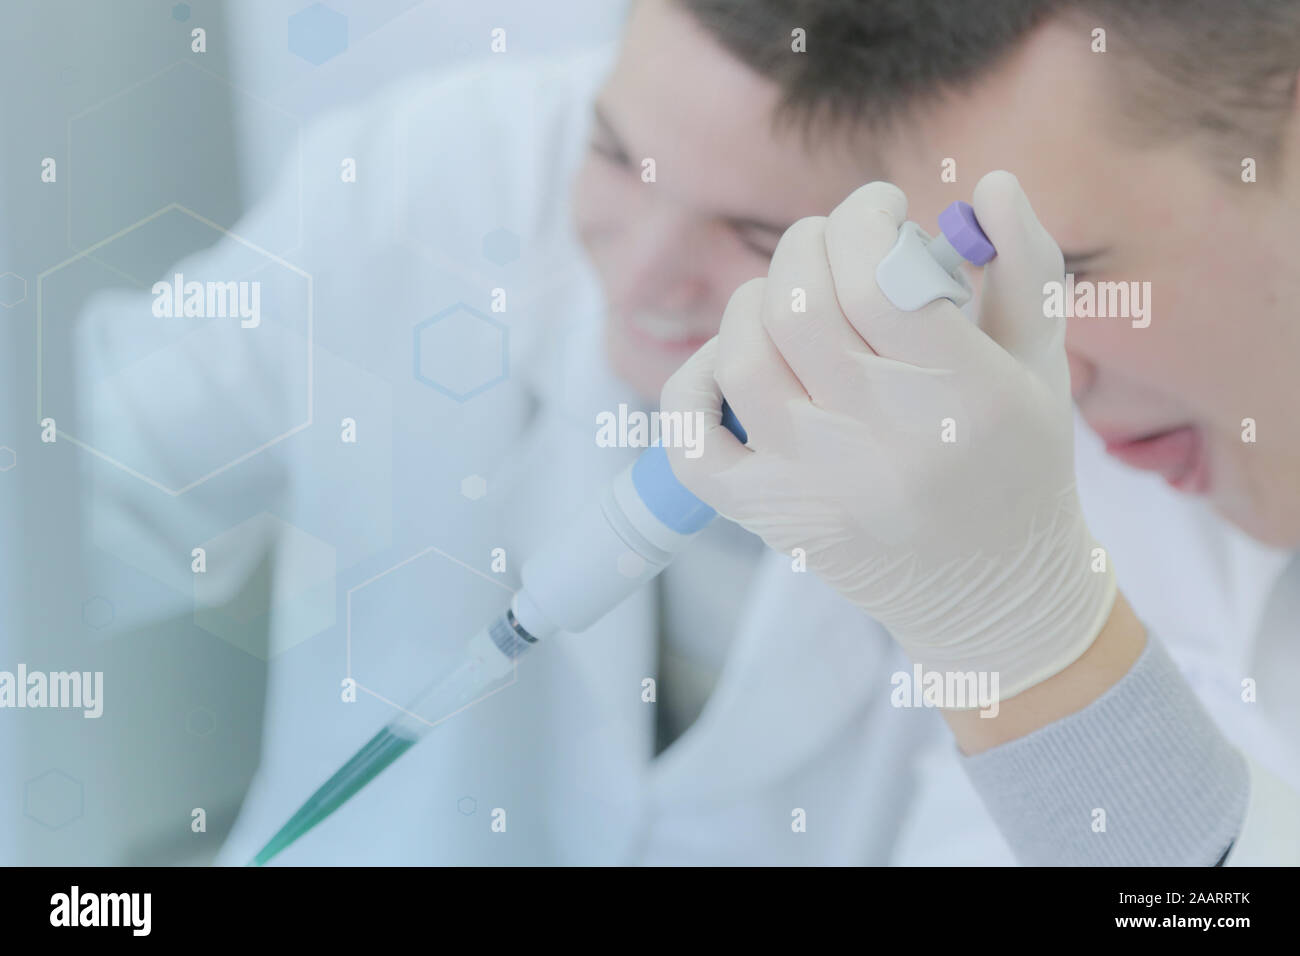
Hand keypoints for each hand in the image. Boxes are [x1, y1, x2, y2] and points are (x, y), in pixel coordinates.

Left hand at [660, 172, 1115, 697]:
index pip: (879, 281)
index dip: (864, 219)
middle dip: (808, 245)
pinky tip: (730, 362)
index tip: (878, 208)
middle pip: (800, 308)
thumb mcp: (1044, 363)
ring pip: (741, 361)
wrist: (994, 597)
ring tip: (790, 297)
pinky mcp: (770, 519)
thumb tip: (986, 181)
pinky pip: (689, 444)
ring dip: (754, 303)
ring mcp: (816, 489)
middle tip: (832, 242)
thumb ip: (1027, 264)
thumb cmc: (1020, 464)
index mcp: (966, 400)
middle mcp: (884, 448)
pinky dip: (692, 385)